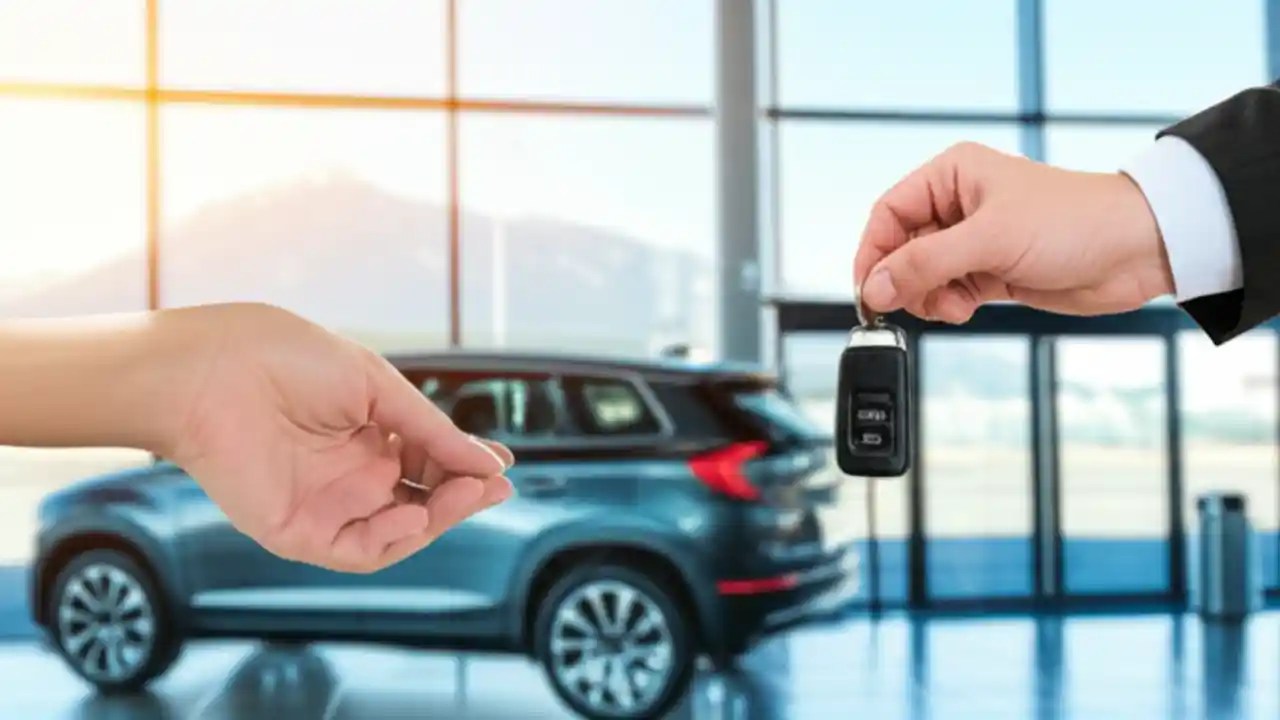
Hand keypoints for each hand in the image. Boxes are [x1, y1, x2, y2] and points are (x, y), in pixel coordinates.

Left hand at [160, 303, 514, 572]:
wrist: (212, 369)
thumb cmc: (286, 359)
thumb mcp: (377, 387)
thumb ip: (432, 431)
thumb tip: (492, 463)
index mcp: (368, 434)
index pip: (430, 464)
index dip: (465, 469)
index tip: (501, 466)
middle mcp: (350, 474)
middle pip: (422, 502)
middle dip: (462, 497)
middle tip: (492, 487)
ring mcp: (325, 505)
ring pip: (398, 532)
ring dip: (438, 519)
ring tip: (465, 495)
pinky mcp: (297, 530)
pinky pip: (357, 550)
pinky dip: (393, 540)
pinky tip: (415, 517)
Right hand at [853, 142, 1174, 322]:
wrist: (1135, 250)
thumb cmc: (1076, 221)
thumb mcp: (990, 239)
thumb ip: (925, 264)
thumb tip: (875, 287)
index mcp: (952, 175)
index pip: (888, 213)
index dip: (873, 252)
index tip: (869, 289)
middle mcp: (959, 205)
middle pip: (901, 248)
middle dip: (904, 280)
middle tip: (912, 303)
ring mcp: (975, 240)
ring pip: (922, 275)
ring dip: (928, 297)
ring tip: (952, 305)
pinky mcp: (992, 271)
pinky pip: (948, 292)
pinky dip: (949, 305)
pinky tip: (966, 308)